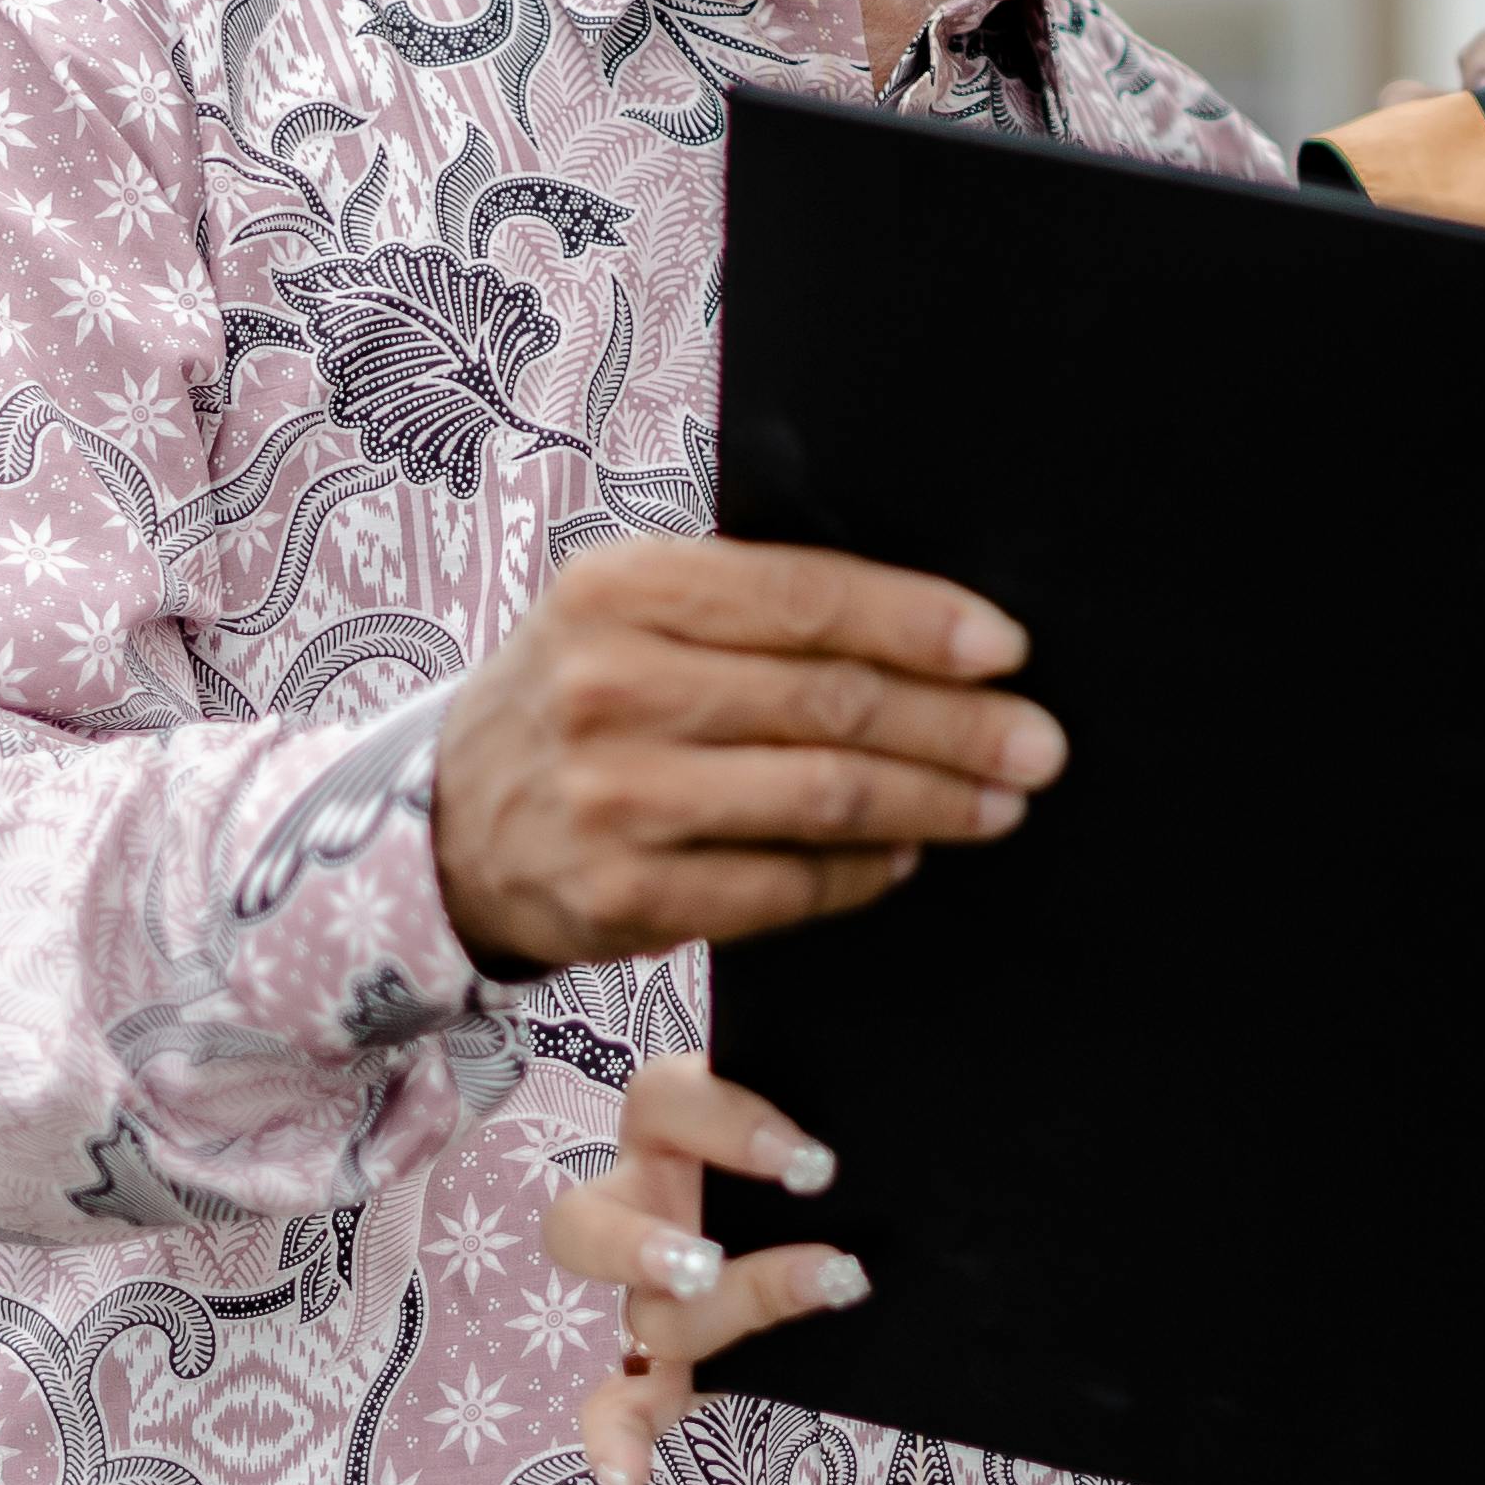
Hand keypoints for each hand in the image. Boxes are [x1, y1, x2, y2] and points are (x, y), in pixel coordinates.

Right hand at [429, 536, 1065, 973]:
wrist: (446, 821)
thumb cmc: (581, 695)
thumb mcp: (629, 612)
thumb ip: (750, 603)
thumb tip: (932, 623)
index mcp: (620, 588)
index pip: (804, 598)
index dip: (919, 624)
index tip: (1006, 650)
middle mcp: (608, 686)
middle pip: (829, 702)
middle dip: (956, 726)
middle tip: (1038, 744)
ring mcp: (611, 796)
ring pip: (819, 797)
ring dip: (931, 802)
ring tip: (1000, 803)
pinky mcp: (619, 895)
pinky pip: (779, 885)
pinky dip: (858, 874)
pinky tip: (902, 858)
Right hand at [547, 1054, 859, 1484]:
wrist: (853, 1193)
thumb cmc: (830, 1136)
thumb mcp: (824, 1104)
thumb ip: (836, 1099)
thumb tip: (907, 1102)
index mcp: (673, 1124)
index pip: (665, 1099)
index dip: (726, 1125)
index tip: (812, 1163)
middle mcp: (645, 1200)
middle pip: (588, 1224)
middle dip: (641, 1250)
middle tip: (707, 1264)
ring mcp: (650, 1284)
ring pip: (640, 1316)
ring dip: (713, 1324)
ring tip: (810, 1302)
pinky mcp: (669, 1355)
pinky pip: (622, 1401)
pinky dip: (618, 1438)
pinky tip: (626, 1477)